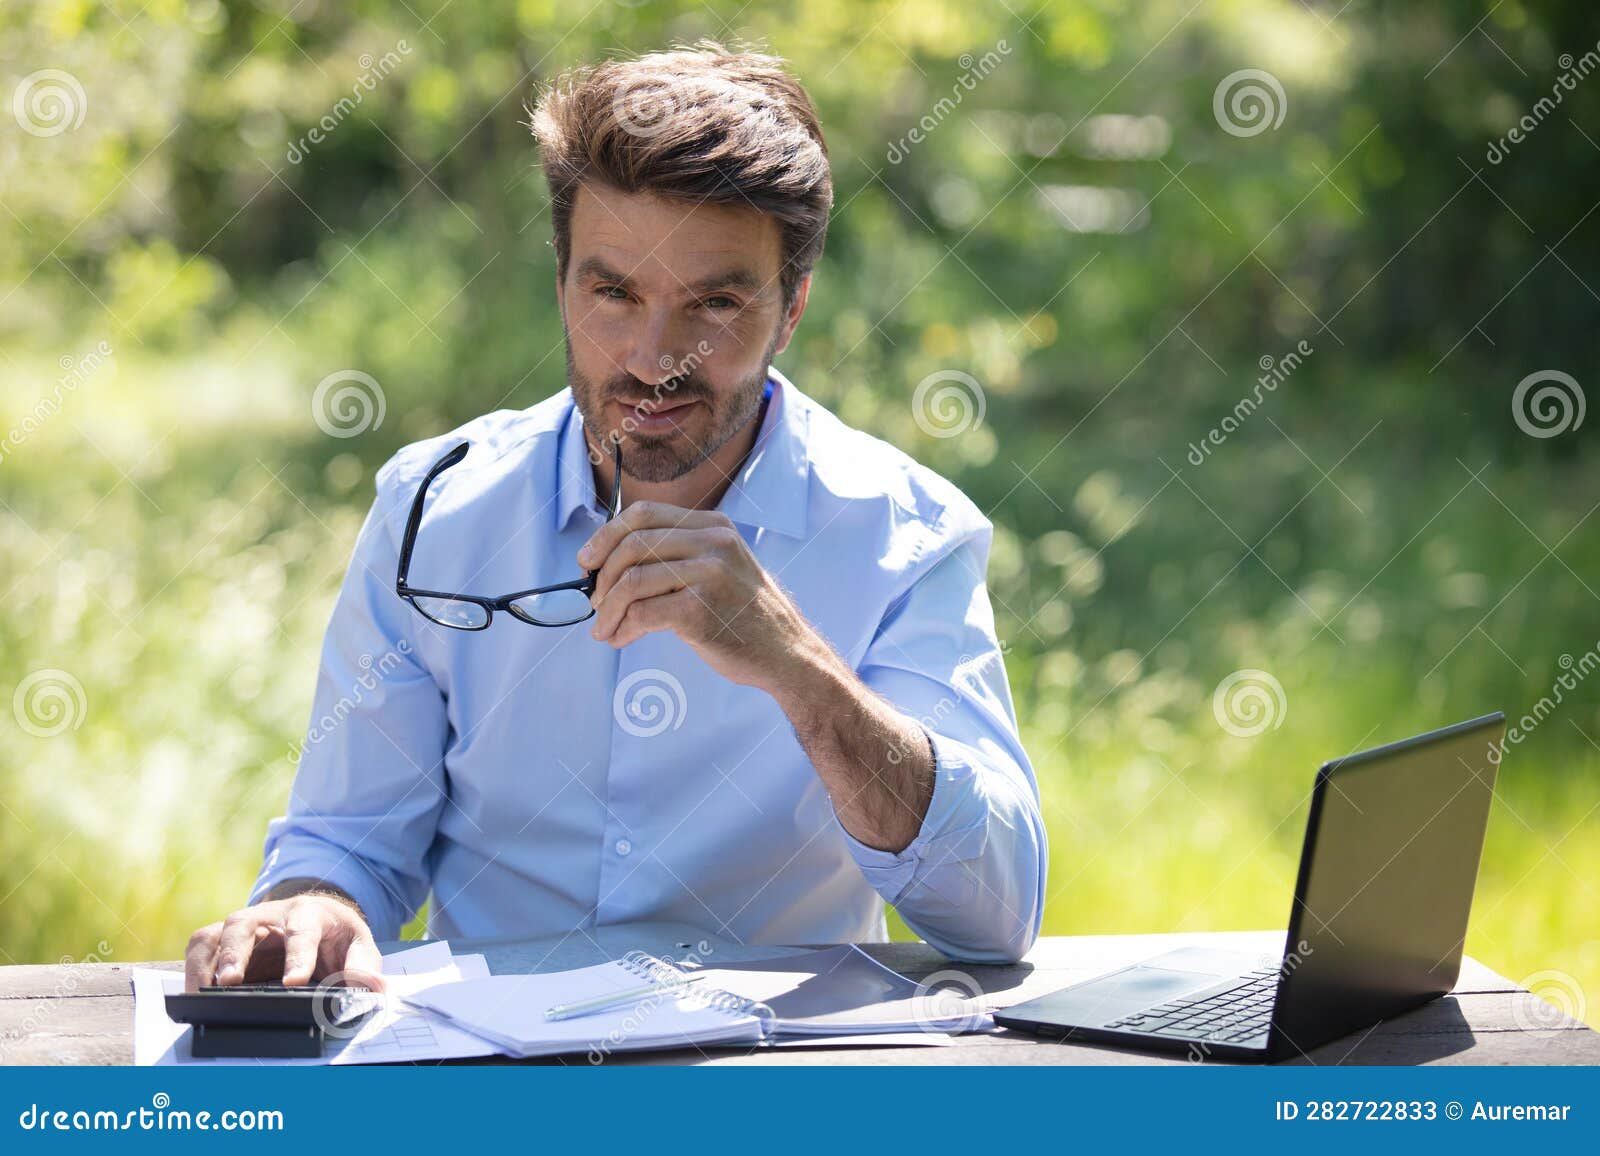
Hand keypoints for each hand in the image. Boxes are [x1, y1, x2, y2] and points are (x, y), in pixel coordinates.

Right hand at [184, 894, 384, 992]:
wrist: (319, 921)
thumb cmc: (336, 937)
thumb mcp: (358, 947)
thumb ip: (363, 966)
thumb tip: (370, 988)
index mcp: (310, 914)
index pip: (303, 931)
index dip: (298, 955)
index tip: (294, 981)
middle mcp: (271, 914)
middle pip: (245, 923)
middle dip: (236, 951)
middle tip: (230, 982)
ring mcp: (244, 925)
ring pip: (216, 933)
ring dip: (208, 962)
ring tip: (203, 993)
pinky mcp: (224, 939)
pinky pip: (200, 947)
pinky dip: (192, 968)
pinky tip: (194, 994)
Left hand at [578, 502, 818, 690]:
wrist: (786, 654)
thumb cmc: (742, 616)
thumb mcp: (718, 568)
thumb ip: (675, 557)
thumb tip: (607, 563)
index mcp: (713, 526)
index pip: (644, 513)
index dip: (606, 535)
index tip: (587, 561)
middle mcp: (713, 542)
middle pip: (632, 544)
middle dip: (602, 576)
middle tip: (594, 602)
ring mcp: (710, 573)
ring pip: (632, 579)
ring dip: (608, 608)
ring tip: (604, 628)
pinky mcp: (701, 609)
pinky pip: (642, 612)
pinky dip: (623, 628)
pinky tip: (621, 639)